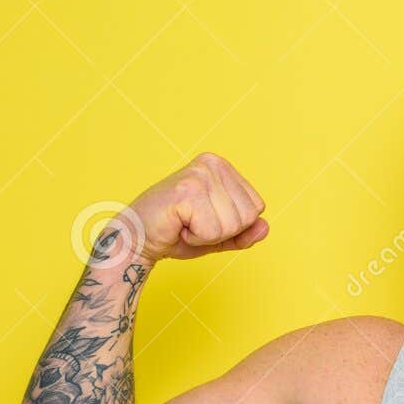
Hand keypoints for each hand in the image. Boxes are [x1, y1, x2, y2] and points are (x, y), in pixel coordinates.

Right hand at [121, 152, 268, 265]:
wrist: (137, 239)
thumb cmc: (176, 233)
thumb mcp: (218, 235)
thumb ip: (244, 233)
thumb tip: (265, 227)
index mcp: (222, 167)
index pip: (256, 207)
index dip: (233, 226)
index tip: (204, 219)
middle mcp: (212, 164)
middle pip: (247, 216)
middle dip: (222, 231)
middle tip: (193, 223)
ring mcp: (200, 175)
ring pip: (232, 225)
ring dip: (207, 235)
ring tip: (184, 223)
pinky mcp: (188, 191)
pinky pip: (213, 232)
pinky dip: (196, 238)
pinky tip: (178, 225)